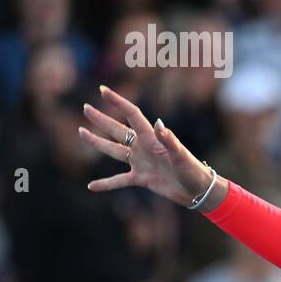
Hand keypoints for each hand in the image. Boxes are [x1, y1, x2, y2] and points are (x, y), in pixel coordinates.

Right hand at [78, 86, 216, 207]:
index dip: (118, 102)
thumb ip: (170, 140)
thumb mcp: (182, 155)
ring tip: (81, 132)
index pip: (132, 115)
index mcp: (152, 138)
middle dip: (101, 119)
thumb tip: (159, 124)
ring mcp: (141, 163)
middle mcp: (143, 148)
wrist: (198, 191)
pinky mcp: (142, 179)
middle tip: (85, 108)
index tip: (103, 90)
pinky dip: (106, 184)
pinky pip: (119, 180)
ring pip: (113, 151)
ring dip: (97, 142)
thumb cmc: (193, 171)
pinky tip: (91, 186)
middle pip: (117, 130)